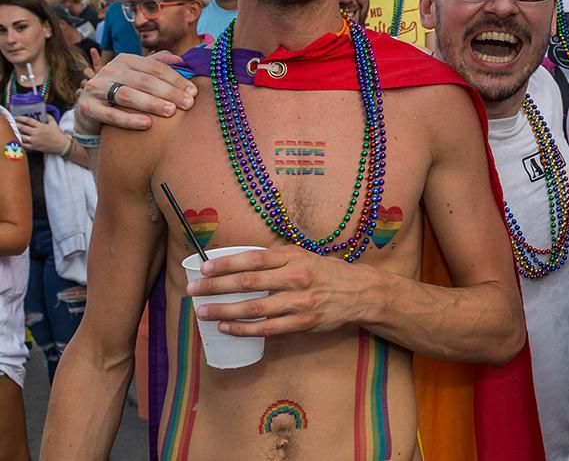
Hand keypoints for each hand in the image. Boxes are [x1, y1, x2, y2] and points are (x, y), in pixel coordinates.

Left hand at [15, 114, 68, 153]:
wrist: (61, 145)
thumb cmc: (58, 134)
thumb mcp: (54, 124)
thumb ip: (49, 117)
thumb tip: (45, 113)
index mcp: (41, 126)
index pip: (28, 121)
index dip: (21, 118)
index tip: (17, 117)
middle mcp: (36, 133)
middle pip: (23, 128)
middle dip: (17, 125)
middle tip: (14, 123)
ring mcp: (34, 140)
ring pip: (22, 137)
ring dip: (18, 134)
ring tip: (16, 132)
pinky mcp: (34, 147)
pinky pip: (24, 145)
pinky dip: (21, 143)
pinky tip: (19, 140)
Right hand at [75, 51, 195, 133]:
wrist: (91, 113)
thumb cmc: (123, 94)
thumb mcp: (139, 77)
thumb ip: (158, 66)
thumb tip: (182, 59)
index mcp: (125, 60)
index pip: (155, 67)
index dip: (176, 79)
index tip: (193, 92)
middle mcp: (110, 70)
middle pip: (144, 81)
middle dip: (169, 92)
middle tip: (188, 104)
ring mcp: (96, 88)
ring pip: (128, 95)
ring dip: (152, 103)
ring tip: (171, 111)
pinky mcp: (87, 107)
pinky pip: (110, 114)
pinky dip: (129, 119)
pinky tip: (147, 124)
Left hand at [185, 246, 379, 336]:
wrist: (358, 293)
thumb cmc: (325, 272)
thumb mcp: (303, 256)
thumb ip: (276, 258)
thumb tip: (238, 260)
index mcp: (293, 257)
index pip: (253, 259)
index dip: (226, 263)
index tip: (203, 267)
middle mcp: (295, 277)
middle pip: (248, 283)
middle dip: (215, 286)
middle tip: (193, 290)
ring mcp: (298, 302)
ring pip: (254, 308)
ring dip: (224, 311)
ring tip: (203, 312)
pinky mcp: (301, 323)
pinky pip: (266, 328)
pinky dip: (243, 329)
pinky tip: (226, 329)